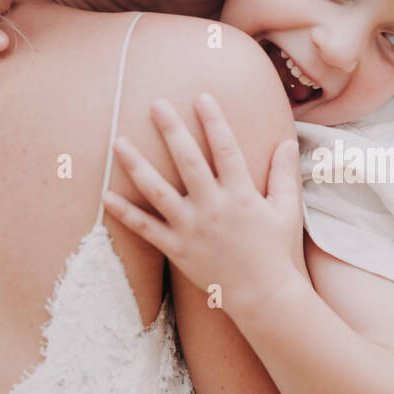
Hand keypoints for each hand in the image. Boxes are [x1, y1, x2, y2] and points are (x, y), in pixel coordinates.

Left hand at [102, 94, 304, 313]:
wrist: (263, 295)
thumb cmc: (276, 251)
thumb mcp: (287, 210)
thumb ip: (285, 175)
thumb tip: (287, 142)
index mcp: (241, 194)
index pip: (226, 149)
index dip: (214, 121)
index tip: (201, 97)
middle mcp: (214, 207)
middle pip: (188, 161)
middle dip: (171, 130)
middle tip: (155, 104)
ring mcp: (192, 228)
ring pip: (158, 191)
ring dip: (136, 165)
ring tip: (118, 141)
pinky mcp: (178, 249)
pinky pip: (147, 229)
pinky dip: (125, 213)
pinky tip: (106, 195)